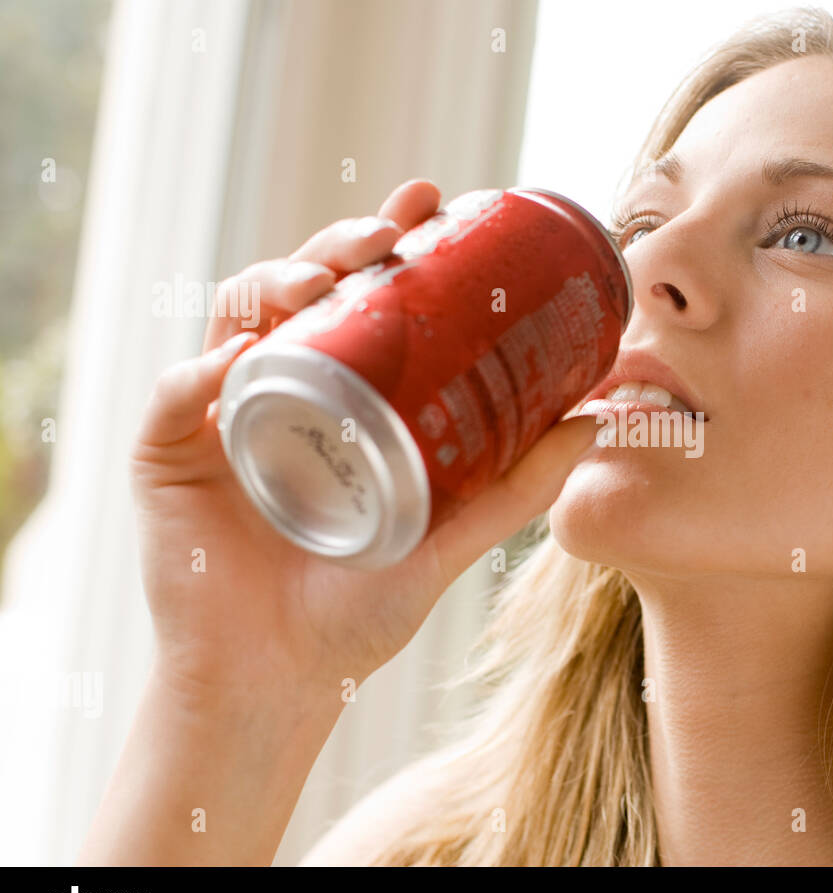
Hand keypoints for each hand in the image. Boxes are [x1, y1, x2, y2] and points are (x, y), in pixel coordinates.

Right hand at [131, 179, 600, 706]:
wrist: (284, 683)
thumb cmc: (359, 611)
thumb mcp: (451, 536)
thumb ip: (519, 483)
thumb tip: (599, 419)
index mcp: (339, 398)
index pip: (359, 300)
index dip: (386, 242)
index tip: (431, 203)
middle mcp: (281, 392)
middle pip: (298, 290)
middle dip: (338, 245)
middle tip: (387, 235)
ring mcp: (219, 418)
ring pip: (235, 317)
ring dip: (276, 283)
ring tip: (325, 281)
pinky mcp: (166, 457)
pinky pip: (175, 395)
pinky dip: (203, 369)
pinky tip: (243, 359)